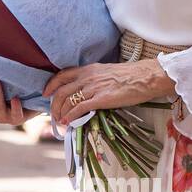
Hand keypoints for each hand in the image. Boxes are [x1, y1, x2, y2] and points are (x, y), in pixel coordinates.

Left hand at [46, 61, 174, 127]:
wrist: (145, 78)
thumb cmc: (130, 76)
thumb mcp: (107, 73)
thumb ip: (94, 80)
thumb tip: (87, 92)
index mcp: (89, 69)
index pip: (63, 75)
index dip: (51, 85)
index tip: (46, 93)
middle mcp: (88, 77)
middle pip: (62, 91)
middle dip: (54, 105)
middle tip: (54, 115)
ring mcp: (93, 88)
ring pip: (68, 100)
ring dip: (61, 113)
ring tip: (61, 122)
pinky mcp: (101, 99)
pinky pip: (80, 108)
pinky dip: (71, 116)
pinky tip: (69, 122)